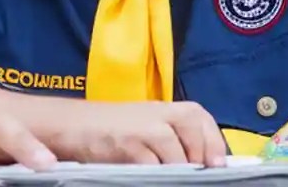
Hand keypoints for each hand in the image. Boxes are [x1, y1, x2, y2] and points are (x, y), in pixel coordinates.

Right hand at [31, 98, 225, 166]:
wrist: (70, 125)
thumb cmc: (109, 130)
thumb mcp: (142, 125)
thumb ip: (170, 137)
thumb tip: (201, 163)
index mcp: (162, 108)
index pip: (198, 115)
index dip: (213, 140)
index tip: (217, 163)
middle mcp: (154, 112)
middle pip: (191, 125)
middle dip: (200, 152)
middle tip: (198, 173)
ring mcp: (140, 128)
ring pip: (174, 151)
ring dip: (178, 169)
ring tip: (175, 179)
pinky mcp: (125, 146)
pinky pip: (151, 168)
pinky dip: (156, 177)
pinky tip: (151, 179)